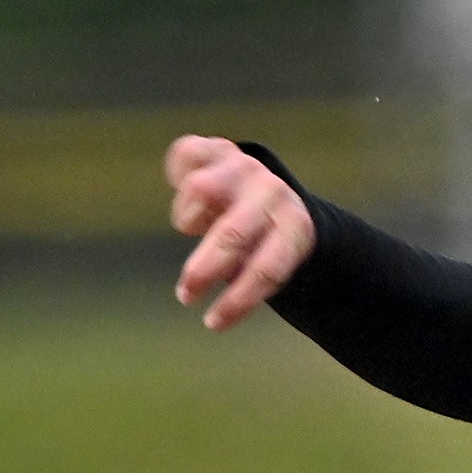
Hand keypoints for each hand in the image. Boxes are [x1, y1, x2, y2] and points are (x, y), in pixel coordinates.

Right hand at [165, 135, 315, 330]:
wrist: (262, 186)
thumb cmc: (262, 238)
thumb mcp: (268, 259)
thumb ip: (250, 275)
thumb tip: (222, 310)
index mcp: (294, 225)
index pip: (268, 269)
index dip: (239, 300)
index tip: (214, 324)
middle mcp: (272, 191)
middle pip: (233, 234)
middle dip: (205, 269)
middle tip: (186, 294)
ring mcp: (242, 165)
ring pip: (202, 190)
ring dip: (188, 219)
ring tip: (191, 230)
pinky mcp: (214, 148)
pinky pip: (184, 159)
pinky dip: (177, 180)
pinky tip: (188, 200)